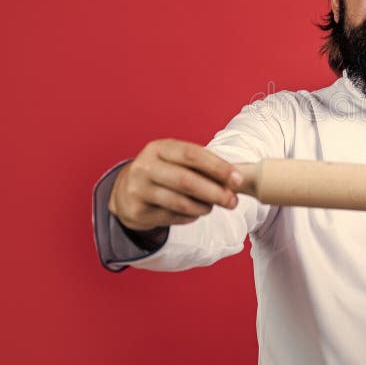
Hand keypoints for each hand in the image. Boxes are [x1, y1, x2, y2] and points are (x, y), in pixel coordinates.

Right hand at [109, 138, 242, 231]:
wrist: (127, 190)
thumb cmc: (163, 171)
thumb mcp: (177, 160)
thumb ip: (202, 166)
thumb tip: (234, 181)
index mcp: (159, 148)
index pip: (192, 154)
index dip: (217, 167)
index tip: (238, 179)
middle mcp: (145, 166)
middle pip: (186, 181)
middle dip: (215, 192)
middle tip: (233, 202)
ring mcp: (138, 189)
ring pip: (179, 202)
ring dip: (204, 207)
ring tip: (214, 207)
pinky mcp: (138, 211)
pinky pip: (172, 217)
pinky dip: (190, 216)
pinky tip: (196, 212)